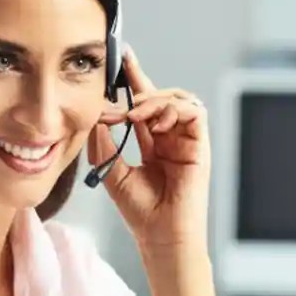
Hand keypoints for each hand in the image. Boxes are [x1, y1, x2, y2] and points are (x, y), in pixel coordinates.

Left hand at [88, 47, 210, 251]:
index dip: (134, 79)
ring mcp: (187, 140)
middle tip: (118, 94)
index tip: (120, 59)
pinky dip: (173, 110)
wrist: (159, 235)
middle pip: (162, 94)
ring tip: (132, 114)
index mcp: (153, 142)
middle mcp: (172, 137)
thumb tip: (95, 114)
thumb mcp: (112, 169)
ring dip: (154, 99)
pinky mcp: (201, 144)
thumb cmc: (140, 212)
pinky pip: (193, 111)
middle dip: (140, 85)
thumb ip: (104, 141)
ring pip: (178, 98)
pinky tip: (153, 123)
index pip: (144, 102)